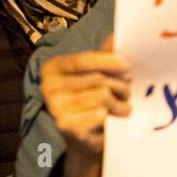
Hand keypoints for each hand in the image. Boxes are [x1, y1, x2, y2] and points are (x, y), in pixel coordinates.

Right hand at [40, 33, 127, 176]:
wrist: (89, 143)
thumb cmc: (94, 103)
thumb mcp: (97, 75)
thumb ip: (105, 55)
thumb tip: (119, 33)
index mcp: (52, 69)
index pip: (83, 59)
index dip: (108, 60)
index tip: (127, 65)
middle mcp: (48, 87)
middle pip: (97, 78)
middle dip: (119, 85)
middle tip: (127, 93)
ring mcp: (55, 108)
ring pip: (102, 95)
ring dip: (120, 103)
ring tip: (122, 108)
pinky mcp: (66, 126)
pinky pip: (100, 113)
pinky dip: (112, 117)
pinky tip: (112, 121)